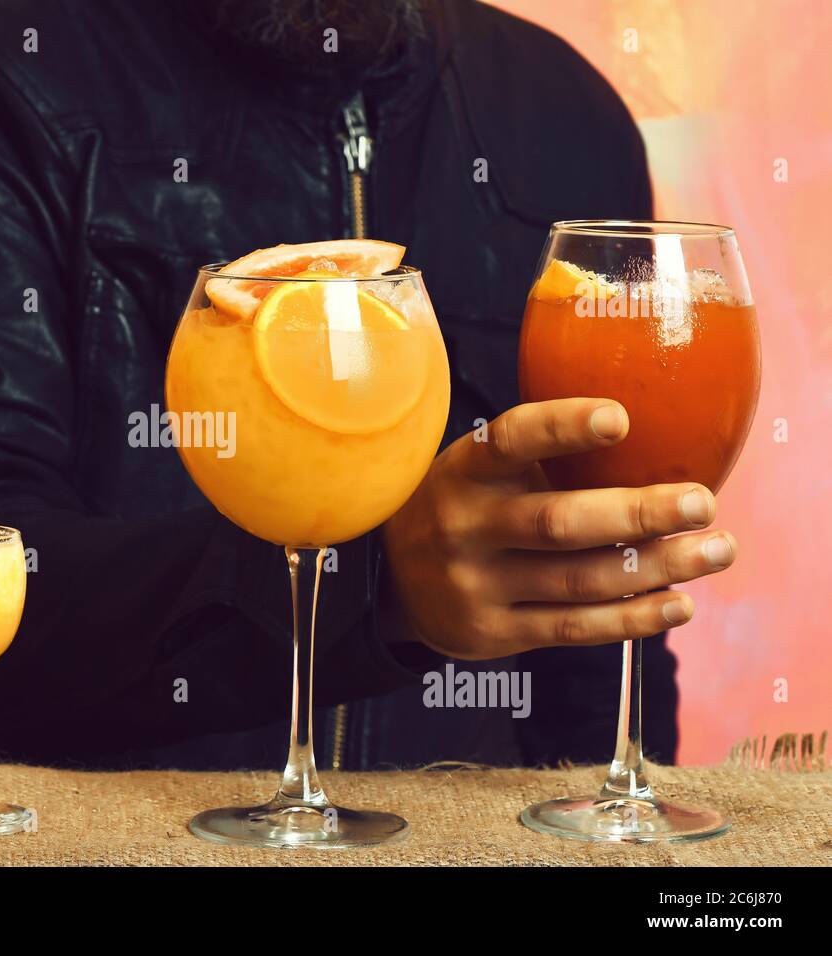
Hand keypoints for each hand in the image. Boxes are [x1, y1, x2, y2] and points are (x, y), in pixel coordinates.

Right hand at [382, 398, 736, 659]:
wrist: (391, 582)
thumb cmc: (465, 507)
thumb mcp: (476, 470)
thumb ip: (538, 455)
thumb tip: (656, 427)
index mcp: (463, 471)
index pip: (510, 441)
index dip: (563, 427)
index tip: (621, 418)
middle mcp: (463, 526)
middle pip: (559, 522)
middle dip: (639, 512)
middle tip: (703, 502)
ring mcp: (475, 584)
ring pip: (579, 580)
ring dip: (658, 567)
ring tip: (717, 550)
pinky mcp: (491, 632)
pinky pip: (573, 627)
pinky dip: (632, 617)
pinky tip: (677, 603)